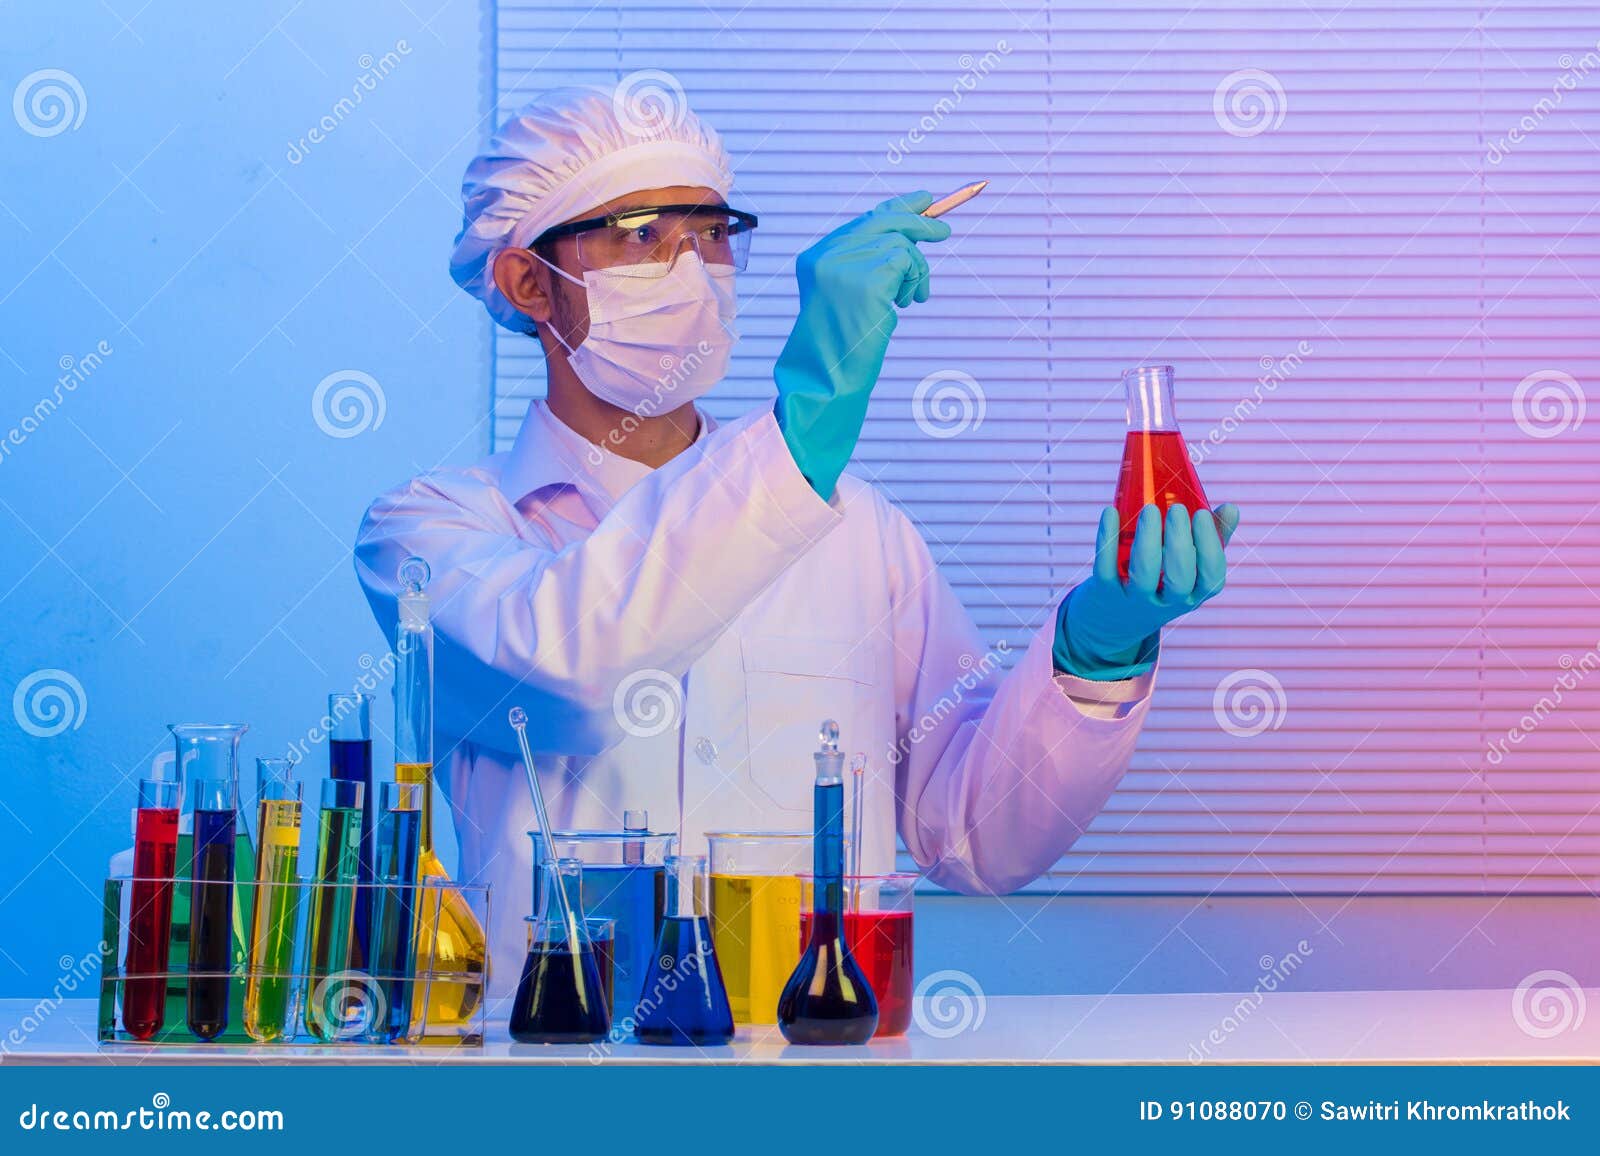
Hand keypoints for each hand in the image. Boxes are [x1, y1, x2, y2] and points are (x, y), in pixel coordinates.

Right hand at [774, 192, 949, 498]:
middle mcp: (826, 255)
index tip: (926, 199)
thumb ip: (871, 264)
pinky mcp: (866, 279)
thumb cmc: (843, 345)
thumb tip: (912, 231)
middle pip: (884, 220)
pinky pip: (906, 260)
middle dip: (919, 223)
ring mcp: (843, 265)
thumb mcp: (852, 296)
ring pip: (901, 243)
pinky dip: (916, 279)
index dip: (899, 206)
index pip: (864, 220)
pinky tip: (906, 302)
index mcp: (816, 257)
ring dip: (918, 270)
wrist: (827, 376)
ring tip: (912, 298)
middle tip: (945, 233)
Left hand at [1054, 503, 1240, 680]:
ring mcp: (1135, 600)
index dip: (1210, 547)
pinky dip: (1107, 539)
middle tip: (1177, 510)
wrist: (1113, 619)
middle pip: (1179, 579)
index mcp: (1194, 594)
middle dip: (1180, 543)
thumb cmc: (1162, 582)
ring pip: (1143, 577)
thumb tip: (1231, 508)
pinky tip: (1111, 513)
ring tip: (1150, 510)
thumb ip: (1213, 539)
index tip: (1202, 514)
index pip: (1211, 578)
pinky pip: (1106, 568)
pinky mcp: (1106, 593)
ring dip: (1148, 541)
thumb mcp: (1191, 568)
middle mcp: (1167, 602)